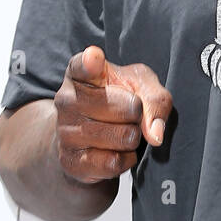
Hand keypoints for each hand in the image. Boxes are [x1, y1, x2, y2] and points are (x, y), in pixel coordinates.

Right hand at [53, 45, 172, 183]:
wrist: (85, 141)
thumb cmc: (117, 103)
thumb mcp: (141, 87)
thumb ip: (155, 100)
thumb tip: (154, 135)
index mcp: (80, 73)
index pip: (83, 65)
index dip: (91, 63)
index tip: (95, 58)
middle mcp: (66, 99)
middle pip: (129, 107)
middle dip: (140, 114)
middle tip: (130, 114)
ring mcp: (65, 131)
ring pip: (125, 137)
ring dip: (134, 138)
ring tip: (122, 132)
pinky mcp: (71, 161)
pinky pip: (115, 162)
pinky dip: (126, 159)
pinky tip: (116, 151)